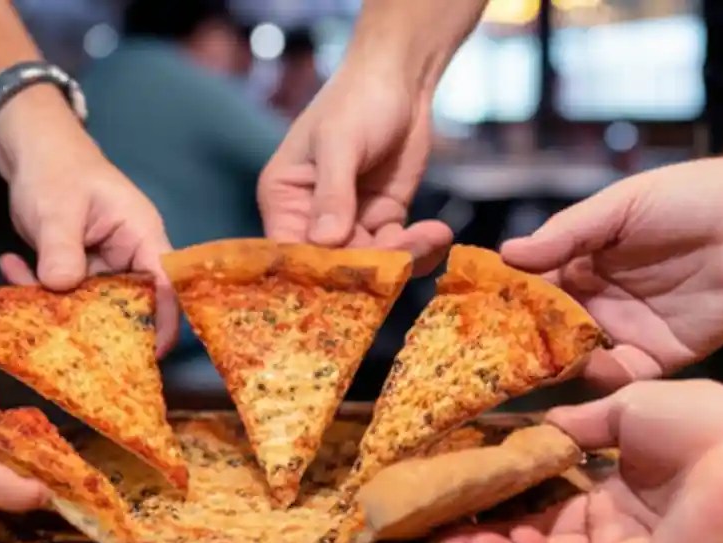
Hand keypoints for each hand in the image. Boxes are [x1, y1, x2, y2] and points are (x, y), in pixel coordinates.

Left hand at [0, 88, 178, 354]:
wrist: (31, 149)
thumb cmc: (57, 166)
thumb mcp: (59, 206)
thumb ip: (62, 246)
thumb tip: (62, 287)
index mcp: (141, 237)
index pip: (166, 286)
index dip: (162, 322)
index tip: (147, 355)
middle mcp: (128, 257)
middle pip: (129, 305)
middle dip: (99, 327)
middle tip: (65, 342)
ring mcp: (101, 266)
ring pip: (90, 305)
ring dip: (57, 307)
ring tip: (20, 294)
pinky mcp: (76, 270)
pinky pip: (63, 294)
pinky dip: (36, 289)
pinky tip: (10, 266)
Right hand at [258, 60, 452, 274]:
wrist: (401, 79)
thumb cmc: (356, 99)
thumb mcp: (340, 142)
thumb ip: (333, 193)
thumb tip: (326, 241)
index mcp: (285, 199)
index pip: (292, 251)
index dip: (316, 273)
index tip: (349, 283)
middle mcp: (312, 218)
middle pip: (334, 265)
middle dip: (370, 269)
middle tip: (404, 259)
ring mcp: (350, 222)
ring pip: (372, 263)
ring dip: (403, 258)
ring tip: (432, 238)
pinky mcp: (384, 220)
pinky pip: (398, 250)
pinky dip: (420, 249)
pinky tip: (438, 233)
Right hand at [436, 379, 722, 542]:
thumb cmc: (701, 419)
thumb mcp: (626, 410)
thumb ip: (579, 425)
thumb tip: (535, 423)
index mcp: (613, 497)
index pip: (543, 512)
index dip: (498, 509)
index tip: (454, 499)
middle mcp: (614, 534)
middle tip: (436, 535)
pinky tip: (515, 541)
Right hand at [499, 158, 722, 389]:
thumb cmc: (688, 199)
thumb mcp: (619, 207)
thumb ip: (566, 234)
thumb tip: (507, 254)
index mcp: (578, 266)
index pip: (529, 291)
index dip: (501, 303)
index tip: (471, 317)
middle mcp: (594, 305)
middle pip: (547, 333)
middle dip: (520, 346)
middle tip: (491, 359)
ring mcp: (625, 333)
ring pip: (578, 360)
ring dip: (556, 366)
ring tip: (534, 371)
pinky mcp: (659, 357)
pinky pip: (623, 377)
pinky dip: (605, 380)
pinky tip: (590, 371)